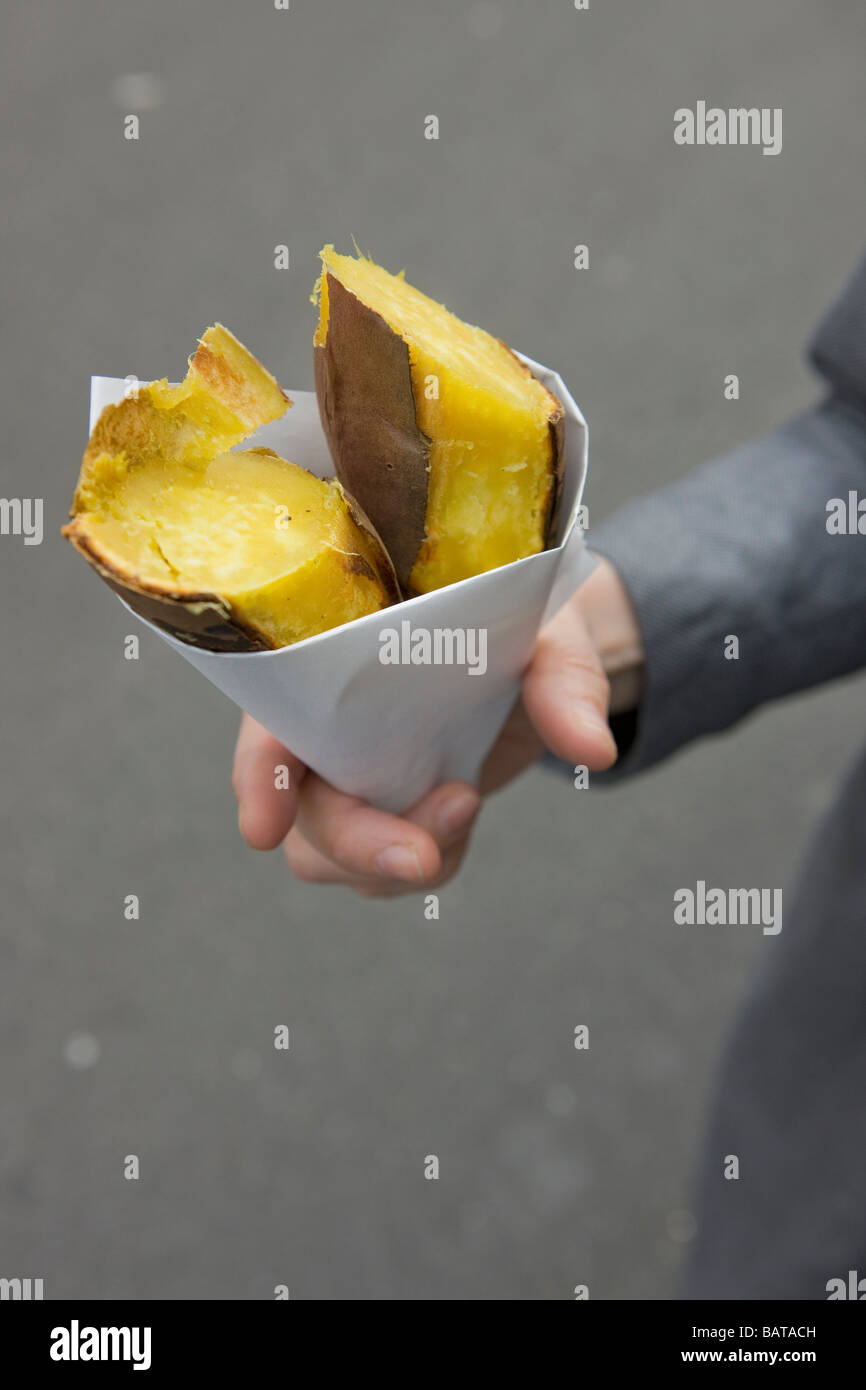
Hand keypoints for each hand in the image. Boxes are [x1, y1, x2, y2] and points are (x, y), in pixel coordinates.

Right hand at [232, 555, 642, 896]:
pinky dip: (426, 860)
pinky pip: (378, 872)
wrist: (540, 661)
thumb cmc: (524, 625)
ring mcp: (348, 775)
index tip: (263, 828)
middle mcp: (326, 722)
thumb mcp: (550, 634)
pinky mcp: (384, 813)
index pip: (271, 716)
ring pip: (326, 855)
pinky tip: (462, 816)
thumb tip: (592, 748)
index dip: (258, 773)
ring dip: (390, 860)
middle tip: (427, 855)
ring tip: (464, 806)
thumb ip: (566, 680)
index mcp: (336, 656)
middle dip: (359, 844)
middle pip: (301, 810)